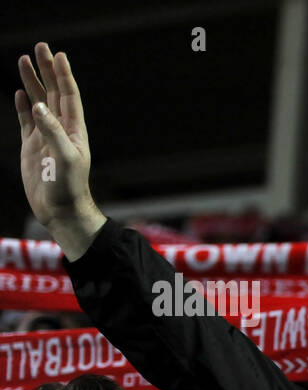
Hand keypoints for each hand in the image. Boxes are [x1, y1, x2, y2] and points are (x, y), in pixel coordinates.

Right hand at [15, 42, 103, 258]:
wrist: (61, 212)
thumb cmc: (68, 188)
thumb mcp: (64, 158)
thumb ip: (52, 131)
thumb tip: (38, 104)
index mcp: (73, 130)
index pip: (69, 96)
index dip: (63, 75)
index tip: (58, 55)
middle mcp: (61, 130)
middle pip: (53, 93)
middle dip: (47, 70)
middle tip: (41, 47)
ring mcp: (45, 137)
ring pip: (38, 103)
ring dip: (33, 82)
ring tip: (25, 61)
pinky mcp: (32, 148)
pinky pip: (26, 121)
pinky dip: (23, 106)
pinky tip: (22, 94)